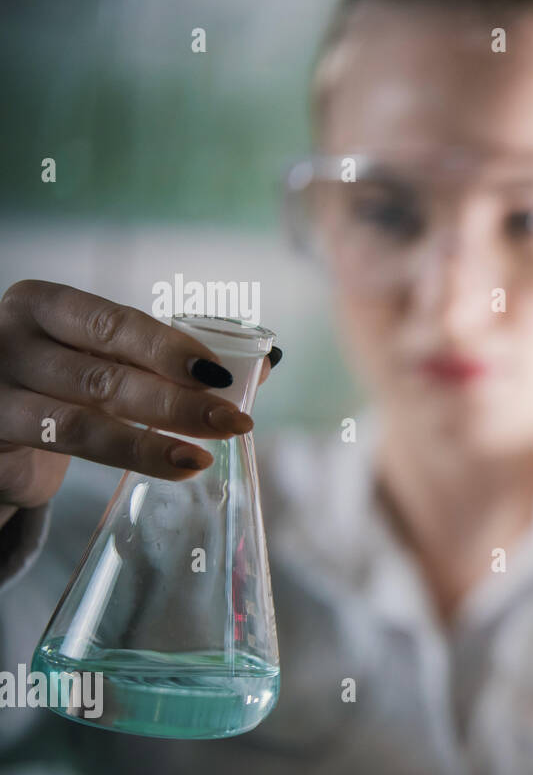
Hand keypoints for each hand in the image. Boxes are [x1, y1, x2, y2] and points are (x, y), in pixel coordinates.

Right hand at [0, 280, 266, 524]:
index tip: (222, 375)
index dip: (169, 348)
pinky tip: (174, 467)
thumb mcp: (103, 362)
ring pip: (84, 420)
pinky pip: (65, 454)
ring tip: (205, 457)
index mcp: (42, 306)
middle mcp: (8, 341)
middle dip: (178, 399)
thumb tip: (265, 364)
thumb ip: (170, 360)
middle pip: (105, 372)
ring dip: (154, 439)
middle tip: (235, 420)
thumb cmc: (59, 387)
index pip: (112, 322)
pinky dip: (130, 459)